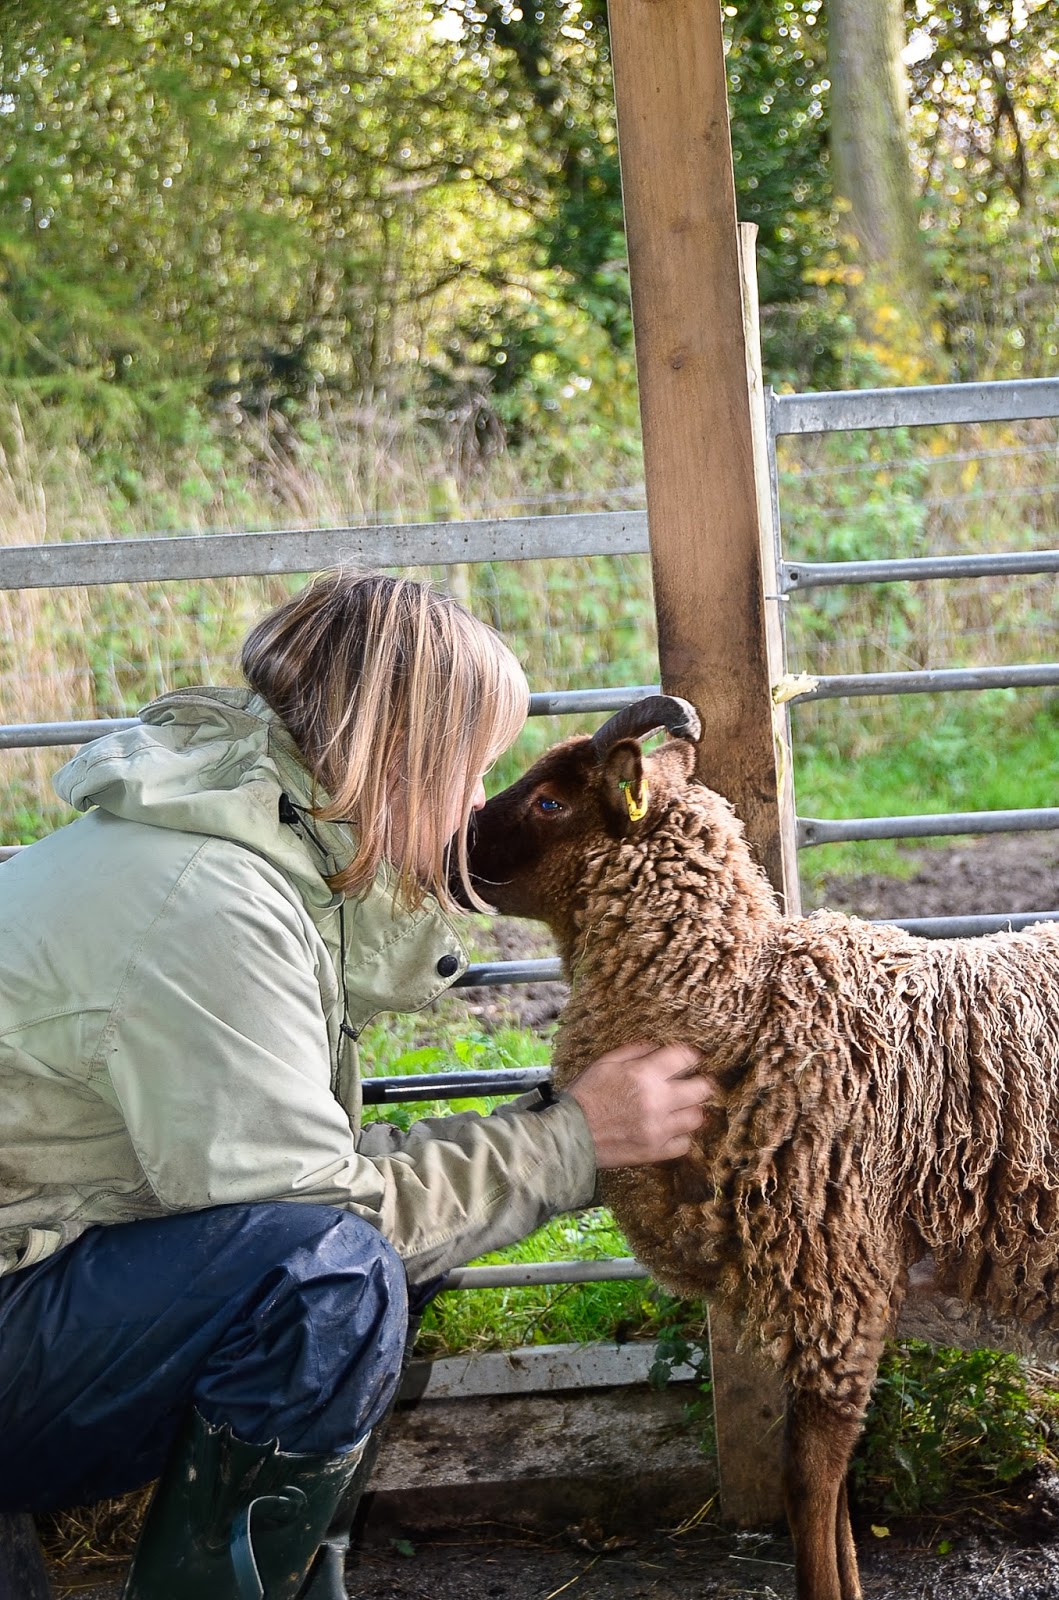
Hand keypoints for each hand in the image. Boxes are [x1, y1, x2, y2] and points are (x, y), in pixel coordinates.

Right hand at [566, 1040, 711, 1167]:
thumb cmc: (586, 1094)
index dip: (691, 1056)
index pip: (685, 1057)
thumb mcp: (605, 1063)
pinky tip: (669, 1130)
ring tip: (679, 1108)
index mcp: (643, 1074)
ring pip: (697, 1117)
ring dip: (690, 1110)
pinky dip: (680, 1137)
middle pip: (701, 1089)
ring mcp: (659, 1128)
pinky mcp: (656, 1151)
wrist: (569, 1134)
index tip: (691, 1059)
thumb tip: (659, 1047)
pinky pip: (685, 1144)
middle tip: (692, 1083)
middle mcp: (657, 1100)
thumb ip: (635, 1051)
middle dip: (699, 1082)